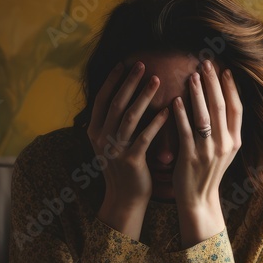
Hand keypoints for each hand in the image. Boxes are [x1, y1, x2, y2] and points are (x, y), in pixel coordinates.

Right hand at [87, 61, 169, 239]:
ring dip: (143, 96)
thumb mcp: (111, 143)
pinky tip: (168, 110)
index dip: (113, 79)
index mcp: (95, 131)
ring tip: (156, 80)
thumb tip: (123, 94)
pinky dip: (156, 122)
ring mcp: (115, 149)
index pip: (102, 98)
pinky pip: (144, 136)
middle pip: (115, 103)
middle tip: (142, 64)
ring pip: (129, 116)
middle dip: (129, 81)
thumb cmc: (123, 167)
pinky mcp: (131, 160)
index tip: (124, 63)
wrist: (125, 198)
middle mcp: (102, 138)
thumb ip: (113, 122)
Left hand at [171, 59, 242, 246]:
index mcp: (234, 141)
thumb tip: (224, 101)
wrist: (198, 199)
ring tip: (192, 76)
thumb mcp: (224, 151)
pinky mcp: (190, 157)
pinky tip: (175, 101)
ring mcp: (208, 151)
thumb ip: (226, 129)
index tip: (224, 70)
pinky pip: (186, 131)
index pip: (236, 108)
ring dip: (198, 94)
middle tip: (205, 63)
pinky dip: (181, 115)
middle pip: (221, 107)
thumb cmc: (208, 171)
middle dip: (213, 83)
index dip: (232, 88)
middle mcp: (225, 144)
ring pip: (204, 117)